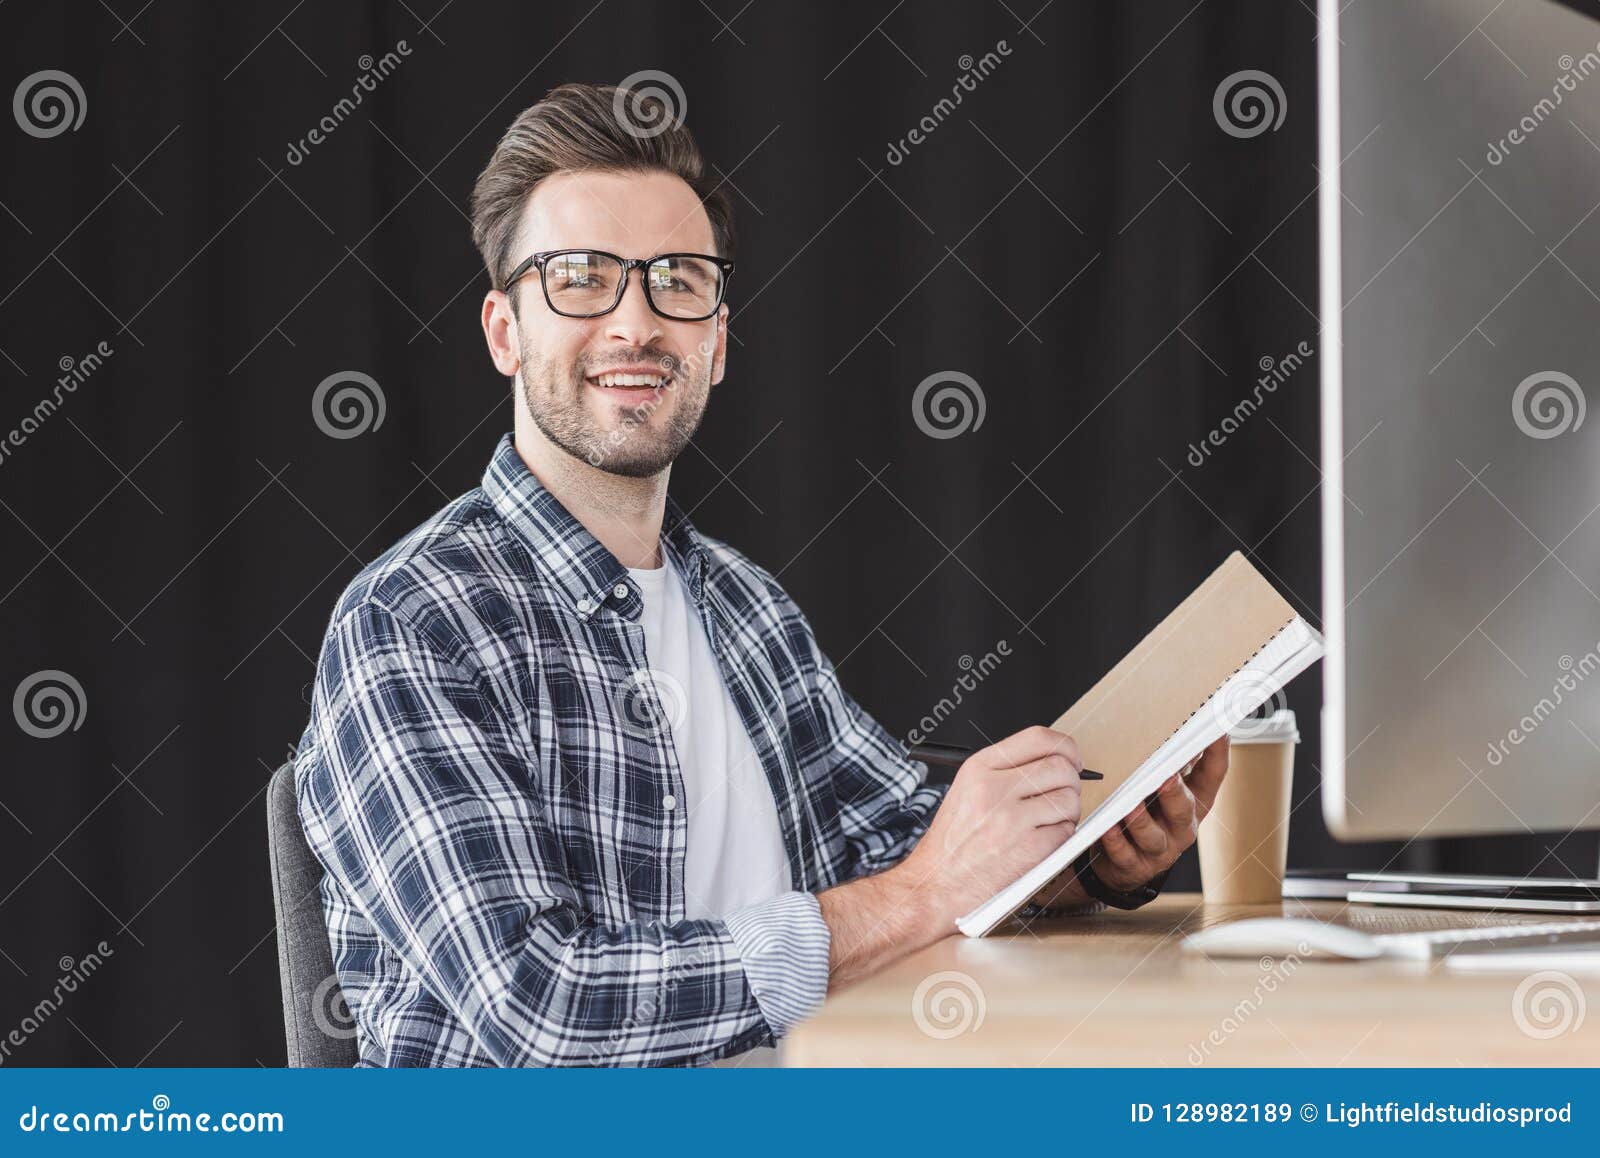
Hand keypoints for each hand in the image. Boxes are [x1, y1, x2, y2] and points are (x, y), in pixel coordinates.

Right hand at [897, 725, 1086, 930]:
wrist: (937, 882)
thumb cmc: (953, 840)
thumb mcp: (967, 788)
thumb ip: (1006, 769)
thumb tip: (1053, 760)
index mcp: (979, 768)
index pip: (1038, 738)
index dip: (1064, 747)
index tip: (1071, 759)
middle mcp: (994, 789)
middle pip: (1061, 767)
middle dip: (1070, 782)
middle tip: (1060, 795)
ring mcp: (1012, 819)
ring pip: (1069, 800)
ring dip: (1067, 812)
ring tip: (1047, 822)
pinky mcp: (1028, 849)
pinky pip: (1067, 831)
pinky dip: (1061, 837)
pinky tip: (1040, 842)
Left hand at [1029, 735, 1229, 904]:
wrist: (1126, 865)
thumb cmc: (1149, 816)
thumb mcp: (1168, 790)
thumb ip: (1177, 762)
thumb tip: (1183, 721)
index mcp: (1195, 803)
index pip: (1213, 776)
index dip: (1217, 754)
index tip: (1216, 730)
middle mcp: (1182, 827)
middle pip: (1184, 808)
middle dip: (1175, 792)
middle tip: (1166, 776)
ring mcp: (1159, 850)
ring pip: (1152, 835)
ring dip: (1141, 819)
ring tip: (1130, 805)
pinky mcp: (1133, 866)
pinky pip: (1123, 854)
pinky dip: (1114, 841)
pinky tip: (1106, 828)